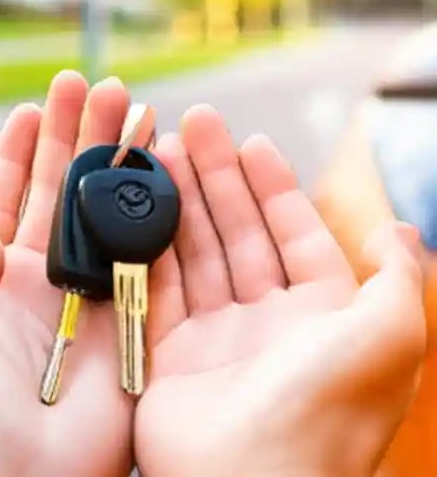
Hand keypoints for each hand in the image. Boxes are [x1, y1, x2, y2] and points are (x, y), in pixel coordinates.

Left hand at [0, 72, 134, 476]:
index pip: (5, 202)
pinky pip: (147, 262)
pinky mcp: (130, 331)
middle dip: (80, 139)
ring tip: (134, 108)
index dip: (19, 155)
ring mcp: (88, 306)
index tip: (35, 108)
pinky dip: (154, 215)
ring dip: (120, 162)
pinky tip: (161, 170)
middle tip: (96, 86)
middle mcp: (41, 288)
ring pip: (108, 216)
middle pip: (64, 196)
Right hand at [136, 105, 426, 476]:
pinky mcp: (169, 357)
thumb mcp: (392, 333)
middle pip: (240, 234)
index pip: (296, 235)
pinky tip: (139, 207)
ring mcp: (216, 341)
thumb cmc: (329, 410)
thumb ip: (397, 274)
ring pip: (196, 254)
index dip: (274, 186)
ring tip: (160, 151)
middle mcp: (269, 325)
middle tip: (194, 126)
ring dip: (180, 201)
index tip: (250, 140)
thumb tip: (399, 227)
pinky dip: (147, 247)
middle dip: (218, 178)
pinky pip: (156, 290)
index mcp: (323, 318)